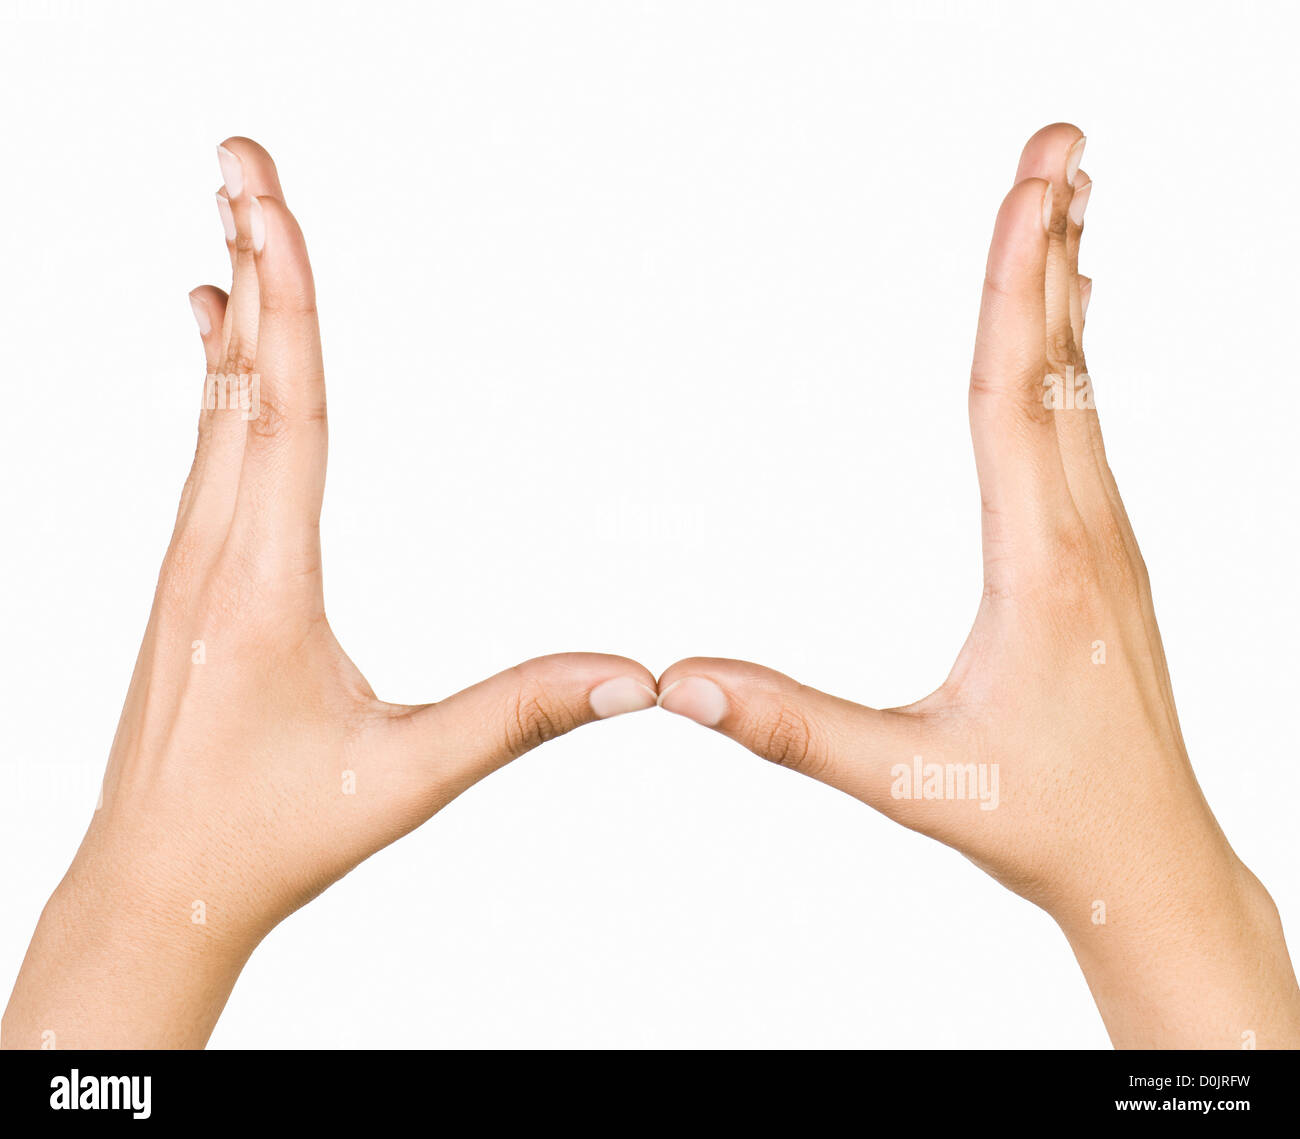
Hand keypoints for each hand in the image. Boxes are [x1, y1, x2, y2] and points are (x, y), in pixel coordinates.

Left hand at [1, 139, 656, 1048]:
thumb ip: (522, 716)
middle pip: (240, 381)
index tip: (268, 206)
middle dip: (250, 260)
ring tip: (235, 221)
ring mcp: (190, 564)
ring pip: (215, 410)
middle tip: (238, 156)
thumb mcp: (407, 776)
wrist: (153, 885)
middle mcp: (213, 555)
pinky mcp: (188, 579)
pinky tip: (214, 340)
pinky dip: (218, 377)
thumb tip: (633, 677)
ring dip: (234, 309)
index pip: (285, 415)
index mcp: (262, 585)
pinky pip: (206, 450)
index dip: (285, 303)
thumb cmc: (268, 835)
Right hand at [657, 123, 1299, 1048]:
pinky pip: (1089, 423)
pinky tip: (1073, 325)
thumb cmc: (1042, 822)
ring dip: (1069, 286)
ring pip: (1084, 386)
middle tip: (1063, 138)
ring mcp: (1107, 539)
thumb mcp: (907, 781)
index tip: (1030, 189)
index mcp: (1040, 566)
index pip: (1014, 397)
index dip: (1016, 286)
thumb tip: (681, 686)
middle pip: (1062, 362)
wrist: (1151, 861)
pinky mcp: (1107, 554)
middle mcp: (1086, 533)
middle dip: (1055, 242)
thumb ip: (792, 728)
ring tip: (1067, 197)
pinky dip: (1075, 351)